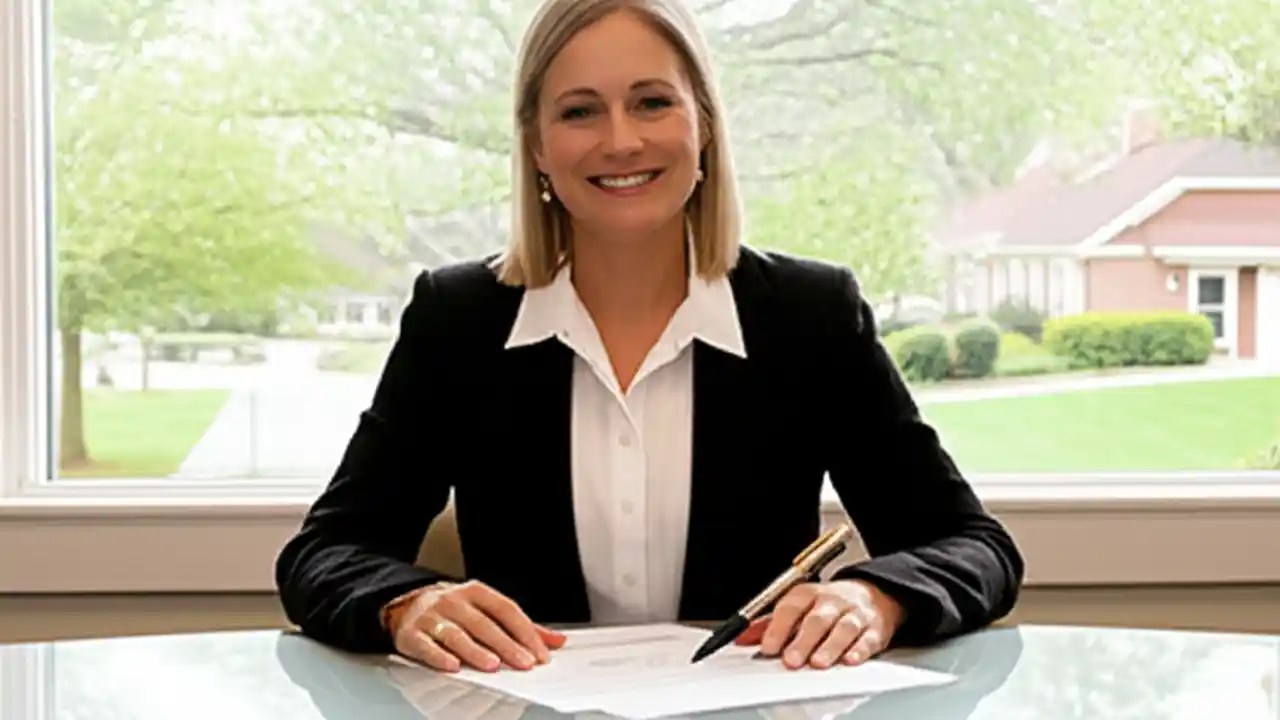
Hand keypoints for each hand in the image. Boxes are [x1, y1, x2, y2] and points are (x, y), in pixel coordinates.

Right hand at [387, 580, 566, 672]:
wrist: (406, 604)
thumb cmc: (454, 610)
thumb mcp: (487, 610)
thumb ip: (521, 626)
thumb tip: (556, 641)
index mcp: (477, 592)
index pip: (506, 610)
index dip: (525, 632)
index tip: (540, 653)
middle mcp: (454, 601)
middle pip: (484, 624)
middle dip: (506, 644)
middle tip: (524, 663)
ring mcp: (432, 616)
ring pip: (456, 634)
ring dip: (475, 650)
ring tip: (492, 665)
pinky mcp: (412, 633)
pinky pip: (427, 644)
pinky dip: (439, 656)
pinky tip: (453, 665)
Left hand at [734, 580, 904, 669]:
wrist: (874, 594)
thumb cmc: (830, 605)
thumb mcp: (798, 606)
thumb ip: (771, 623)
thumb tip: (743, 638)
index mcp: (809, 594)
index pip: (790, 607)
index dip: (778, 628)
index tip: (768, 647)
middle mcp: (832, 601)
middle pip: (817, 619)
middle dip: (803, 641)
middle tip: (791, 660)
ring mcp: (855, 614)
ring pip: (843, 628)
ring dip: (830, 646)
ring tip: (818, 663)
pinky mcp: (875, 628)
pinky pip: (868, 637)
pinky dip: (859, 649)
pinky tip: (850, 659)